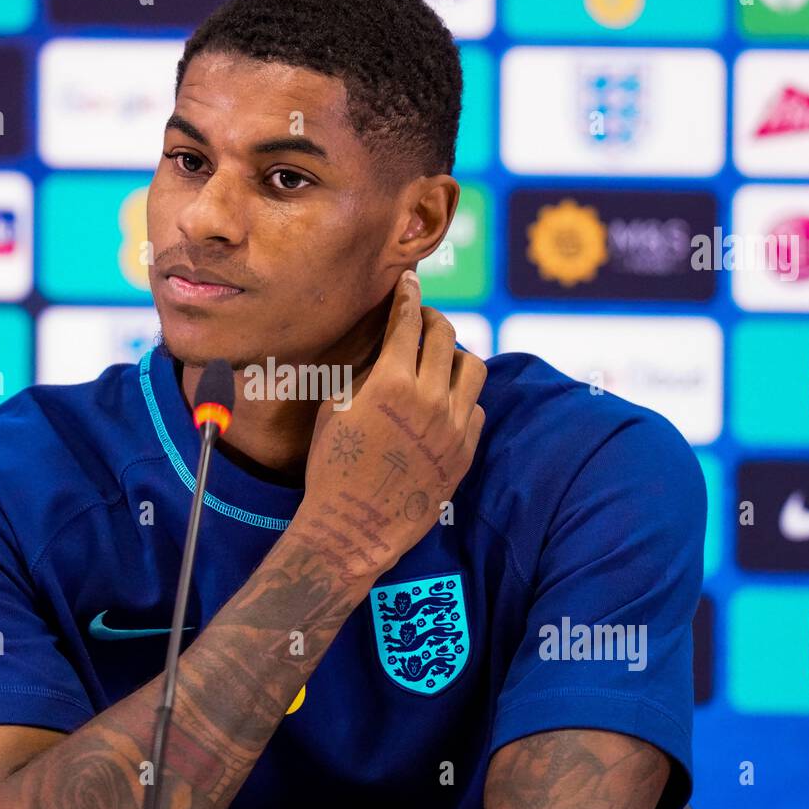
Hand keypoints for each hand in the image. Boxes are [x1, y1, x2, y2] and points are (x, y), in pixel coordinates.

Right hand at [293, 269, 486, 581]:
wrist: (355, 527)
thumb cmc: (332, 467)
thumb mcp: (336, 409)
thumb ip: (366, 372)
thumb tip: (385, 348)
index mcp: (392, 382)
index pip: (407, 321)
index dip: (408, 295)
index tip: (409, 281)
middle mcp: (430, 399)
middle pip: (446, 336)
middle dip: (433, 318)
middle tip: (422, 318)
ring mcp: (453, 427)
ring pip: (473, 368)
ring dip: (455, 356)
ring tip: (439, 360)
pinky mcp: (465, 452)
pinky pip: (476, 409)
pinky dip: (462, 398)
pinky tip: (444, 404)